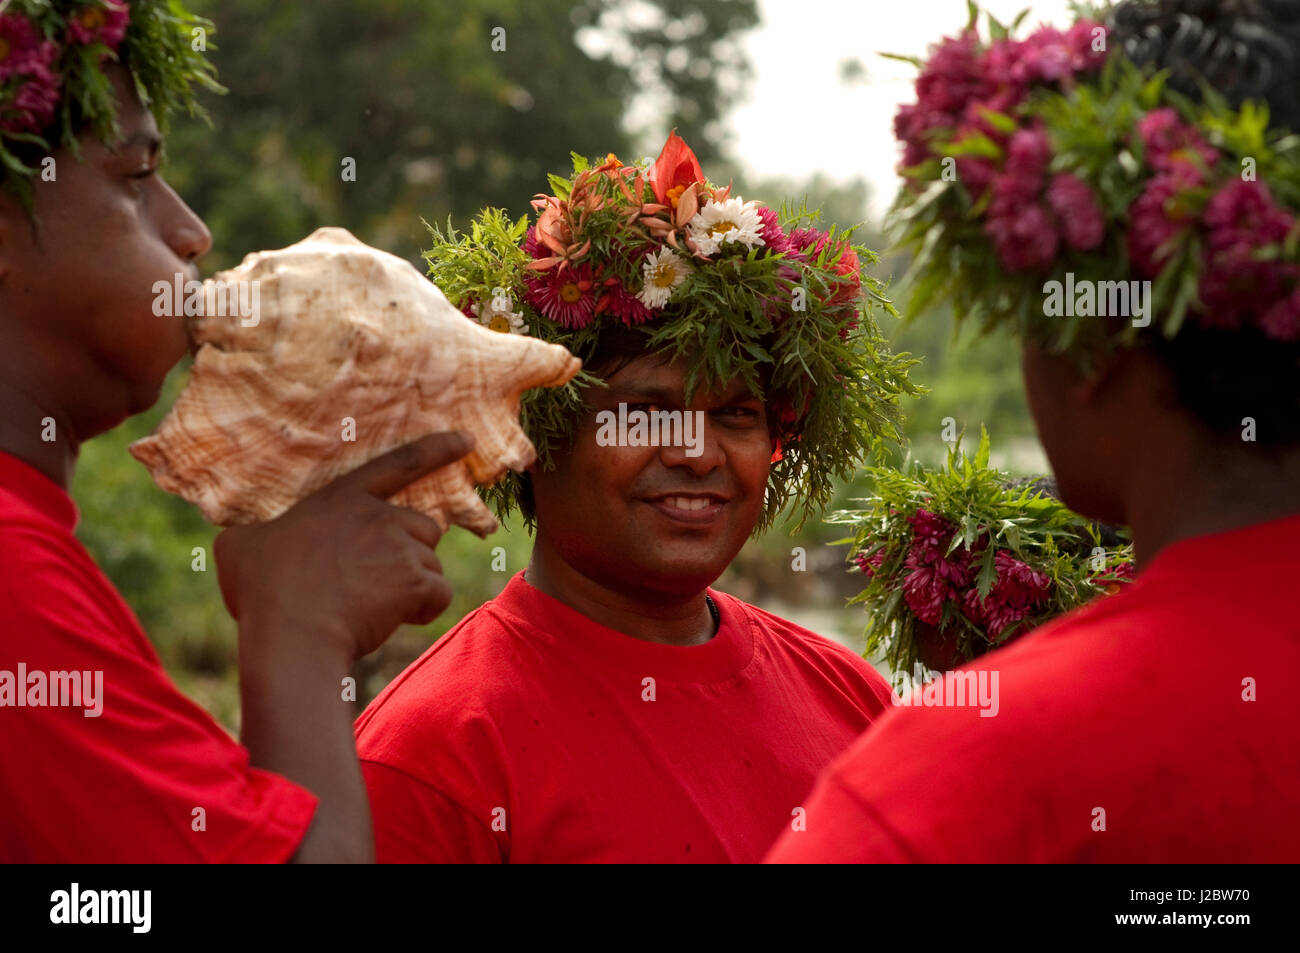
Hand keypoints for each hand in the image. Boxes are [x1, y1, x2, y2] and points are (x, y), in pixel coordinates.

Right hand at [214, 431, 472, 661]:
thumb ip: (254, 533)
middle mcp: (379, 516)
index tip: (466, 441)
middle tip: (373, 582)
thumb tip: (245, 537)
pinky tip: (389, 621)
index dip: (437, 449)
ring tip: (371, 607)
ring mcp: (400, 547)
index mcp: (340, 499)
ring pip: (430, 565)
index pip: (399, 463)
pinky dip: (422, 611)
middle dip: (410, 553)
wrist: (292, 635)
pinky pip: (438, 595)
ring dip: (411, 586)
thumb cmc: (263, 592)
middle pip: (424, 527)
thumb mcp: (239, 547)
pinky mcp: (415, 582)